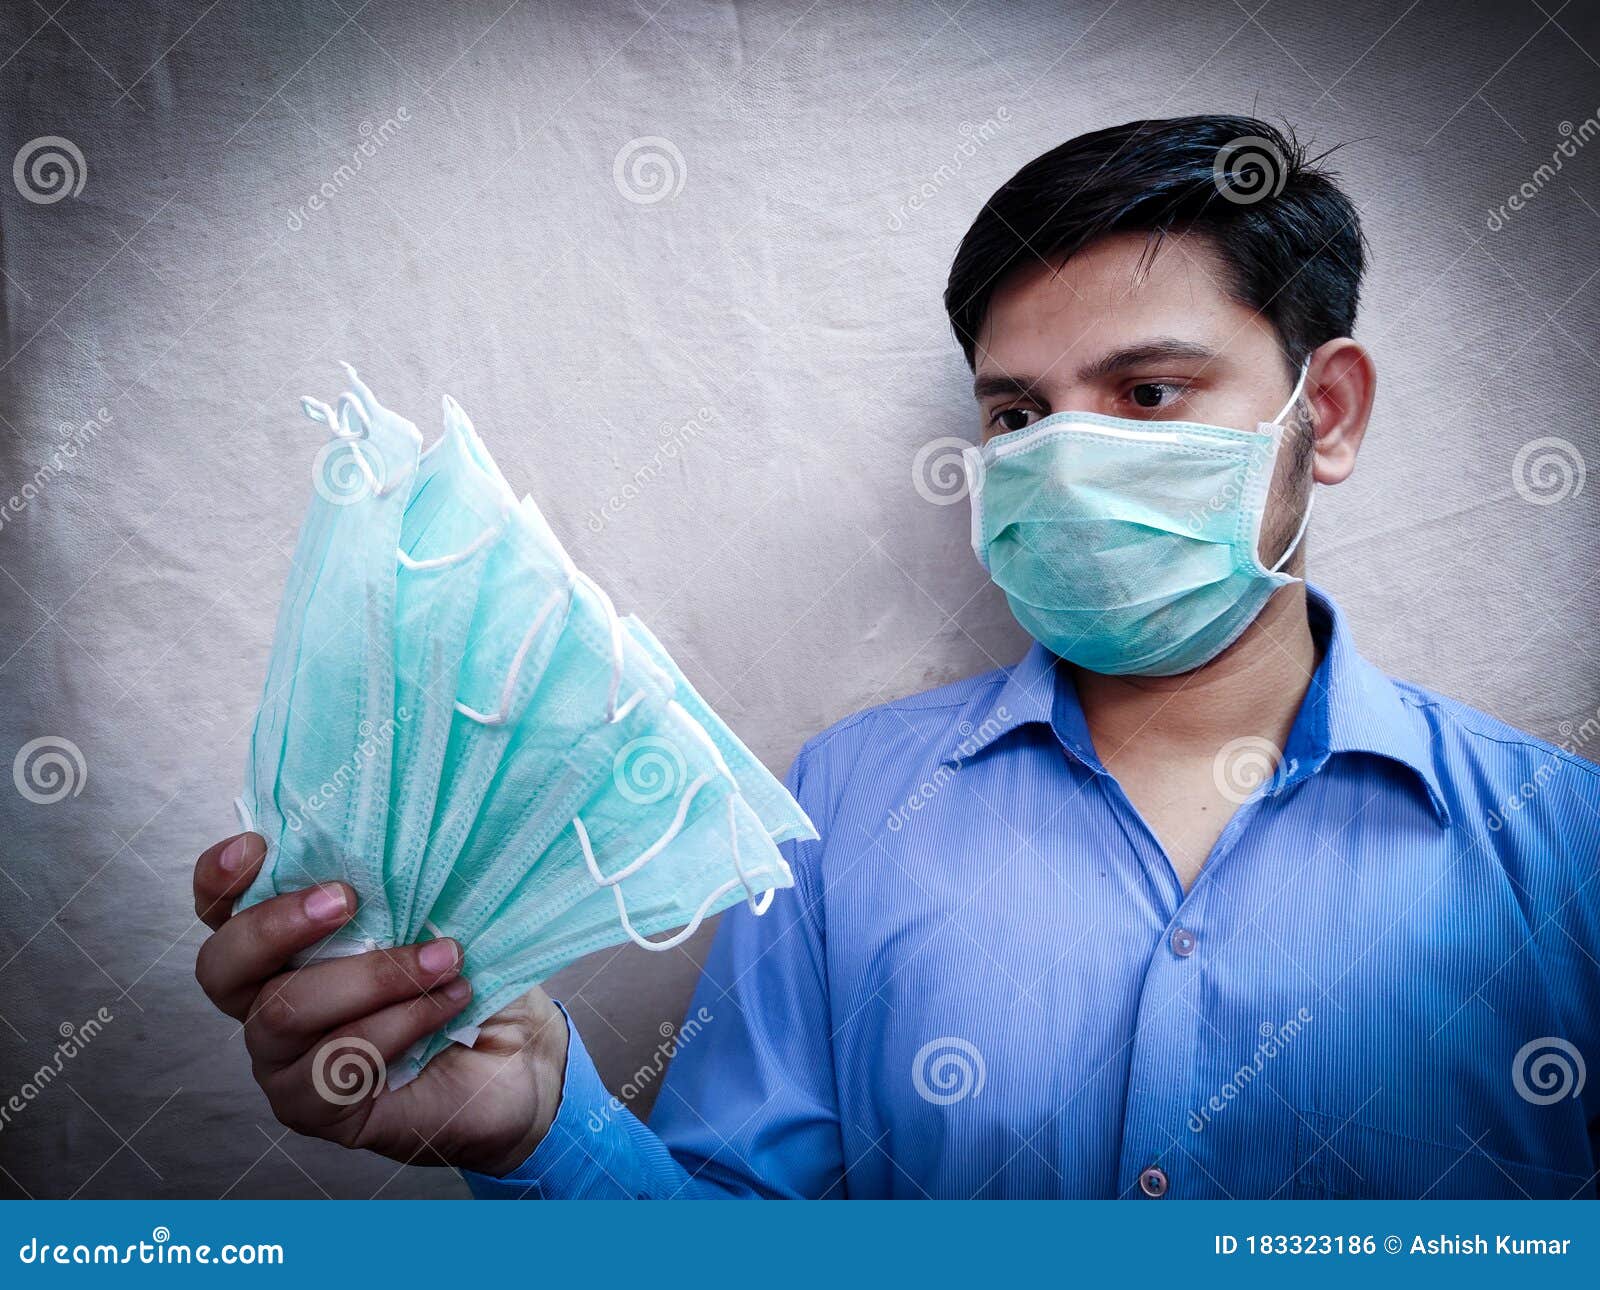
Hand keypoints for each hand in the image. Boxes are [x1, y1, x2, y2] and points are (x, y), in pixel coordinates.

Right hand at [193, 832, 566, 1176]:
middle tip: (346, 900)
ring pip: (284, 1013)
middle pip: (223, 967)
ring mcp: (284, 1062)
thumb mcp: (435, 914)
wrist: (521, 1059)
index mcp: (284, 946)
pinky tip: (448, 1003)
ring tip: (443, 957)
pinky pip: (336, 1061)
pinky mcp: (316, 1109)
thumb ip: (395, 882)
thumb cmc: (466, 975)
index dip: (220, 878)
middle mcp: (267, 1003)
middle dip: (277, 925)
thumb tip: (396, 834)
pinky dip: (399, 1023)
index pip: (220, 910)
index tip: (255, 845)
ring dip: (371, 977)